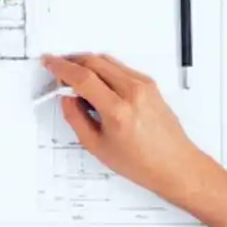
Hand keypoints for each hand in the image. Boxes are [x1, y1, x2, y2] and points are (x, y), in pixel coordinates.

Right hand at [44, 54, 224, 205]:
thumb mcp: (98, 147)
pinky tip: (97, 83)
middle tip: (59, 70)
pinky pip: (120, 67)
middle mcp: (133, 92)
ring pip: (107, 61)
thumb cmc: (143, 163)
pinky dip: (104, 69)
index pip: (83, 77)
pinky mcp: (150, 85)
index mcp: (118, 110)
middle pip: (94, 61)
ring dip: (88, 63)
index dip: (61, 67)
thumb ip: (76, 118)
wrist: (176, 166)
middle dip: (72, 61)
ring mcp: (144, 86)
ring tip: (76, 78)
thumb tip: (66, 98)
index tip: (50, 62)